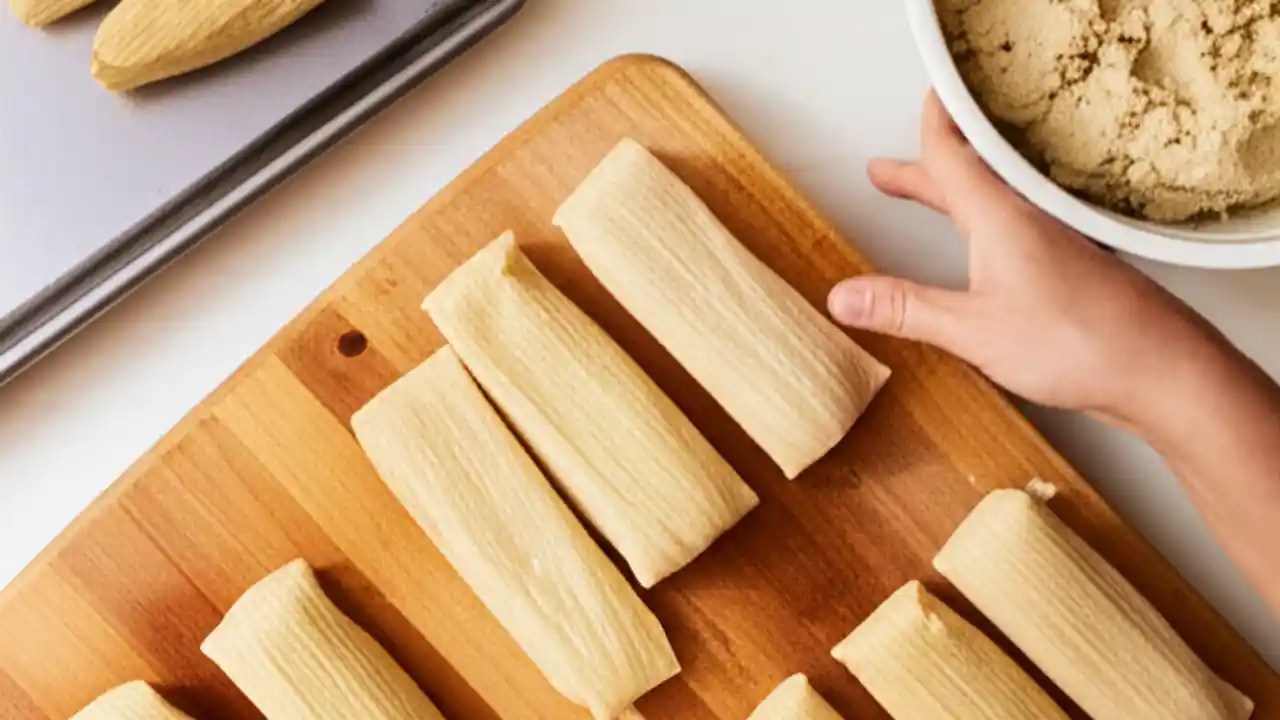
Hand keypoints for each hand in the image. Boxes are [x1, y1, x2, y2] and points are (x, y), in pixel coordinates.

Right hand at [828, 92, 1225, 425]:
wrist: (1161, 368)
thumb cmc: (1079, 341)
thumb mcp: (973, 329)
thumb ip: (906, 309)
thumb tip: (843, 296)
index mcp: (999, 217)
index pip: (953, 155)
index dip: (933, 126)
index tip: (920, 102)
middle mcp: (1026, 221)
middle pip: (966, 180)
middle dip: (922, 172)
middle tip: (886, 172)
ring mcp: (1050, 245)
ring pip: (989, 208)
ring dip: (951, 199)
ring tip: (923, 200)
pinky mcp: (1066, 272)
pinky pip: (1011, 234)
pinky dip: (979, 230)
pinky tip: (982, 256)